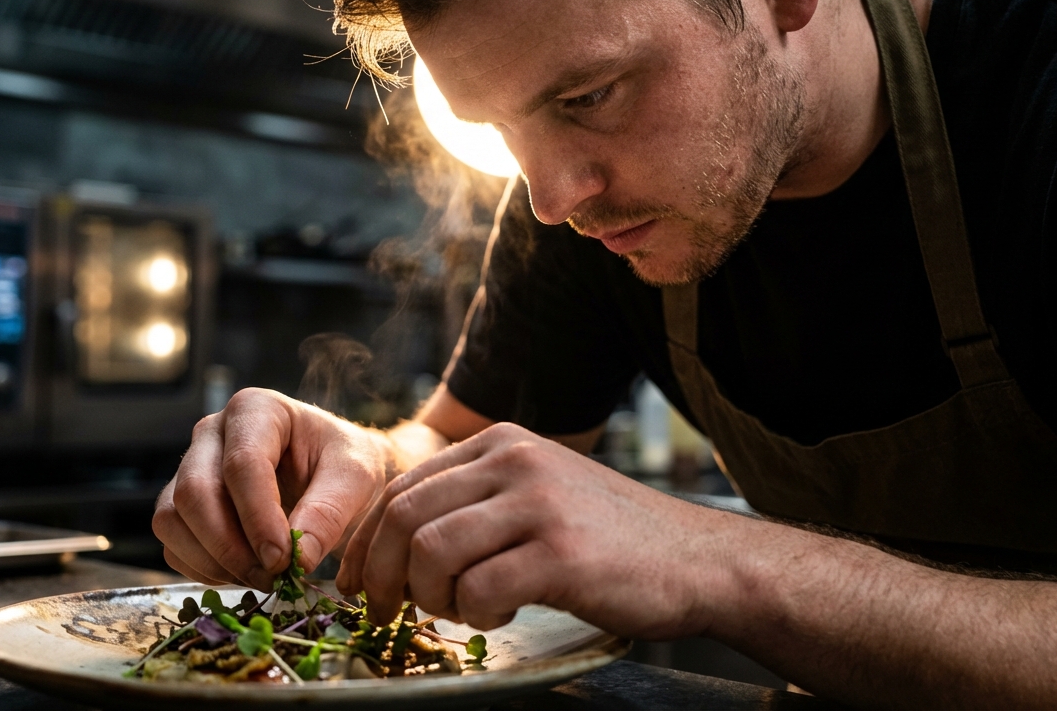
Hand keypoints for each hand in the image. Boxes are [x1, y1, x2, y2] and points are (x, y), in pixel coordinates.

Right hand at [153, 388, 389, 588]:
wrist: (336, 476)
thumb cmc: (346, 465)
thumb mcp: (357, 477)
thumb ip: (330, 511)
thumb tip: (298, 558)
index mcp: (256, 410)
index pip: (242, 464)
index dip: (258, 517)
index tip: (283, 560)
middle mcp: (212, 433)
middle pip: (195, 491)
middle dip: (230, 546)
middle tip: (271, 578)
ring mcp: (189, 467)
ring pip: (172, 519)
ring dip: (213, 561)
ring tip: (261, 579)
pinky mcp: (181, 505)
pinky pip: (171, 542)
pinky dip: (201, 568)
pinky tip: (242, 574)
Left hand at [336, 422, 739, 637]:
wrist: (699, 561)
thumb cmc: (610, 539)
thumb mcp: (537, 492)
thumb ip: (475, 500)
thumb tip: (393, 540)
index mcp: (501, 442)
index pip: (401, 487)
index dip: (365, 542)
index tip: (357, 583)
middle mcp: (516, 461)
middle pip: (404, 517)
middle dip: (380, 574)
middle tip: (385, 611)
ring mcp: (539, 504)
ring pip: (430, 552)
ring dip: (429, 597)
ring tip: (460, 609)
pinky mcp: (561, 553)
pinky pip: (479, 589)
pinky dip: (476, 613)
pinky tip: (506, 611)